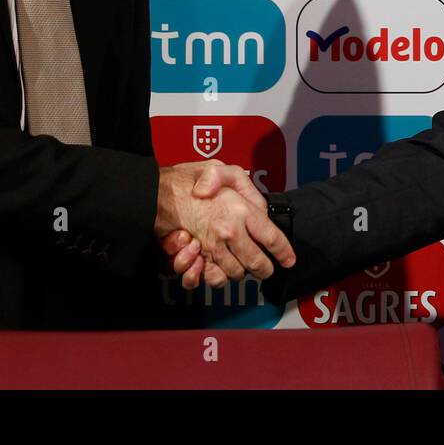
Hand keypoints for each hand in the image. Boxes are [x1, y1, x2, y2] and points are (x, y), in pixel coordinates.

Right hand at [155, 161, 293, 287]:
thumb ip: (238, 179)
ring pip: (236, 273)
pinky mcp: (196, 258)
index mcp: (241, 210)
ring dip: (240, 272)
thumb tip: (250, 202)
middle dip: (264, 268)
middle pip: (257, 262)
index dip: (283, 251)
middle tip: (266, 268)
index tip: (289, 259)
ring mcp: (212, 248)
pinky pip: (211, 278)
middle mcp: (230, 232)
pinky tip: (216, 268)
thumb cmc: (185, 179)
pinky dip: (215, 277)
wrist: (154, 194)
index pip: (271, 237)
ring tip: (242, 266)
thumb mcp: (217, 166)